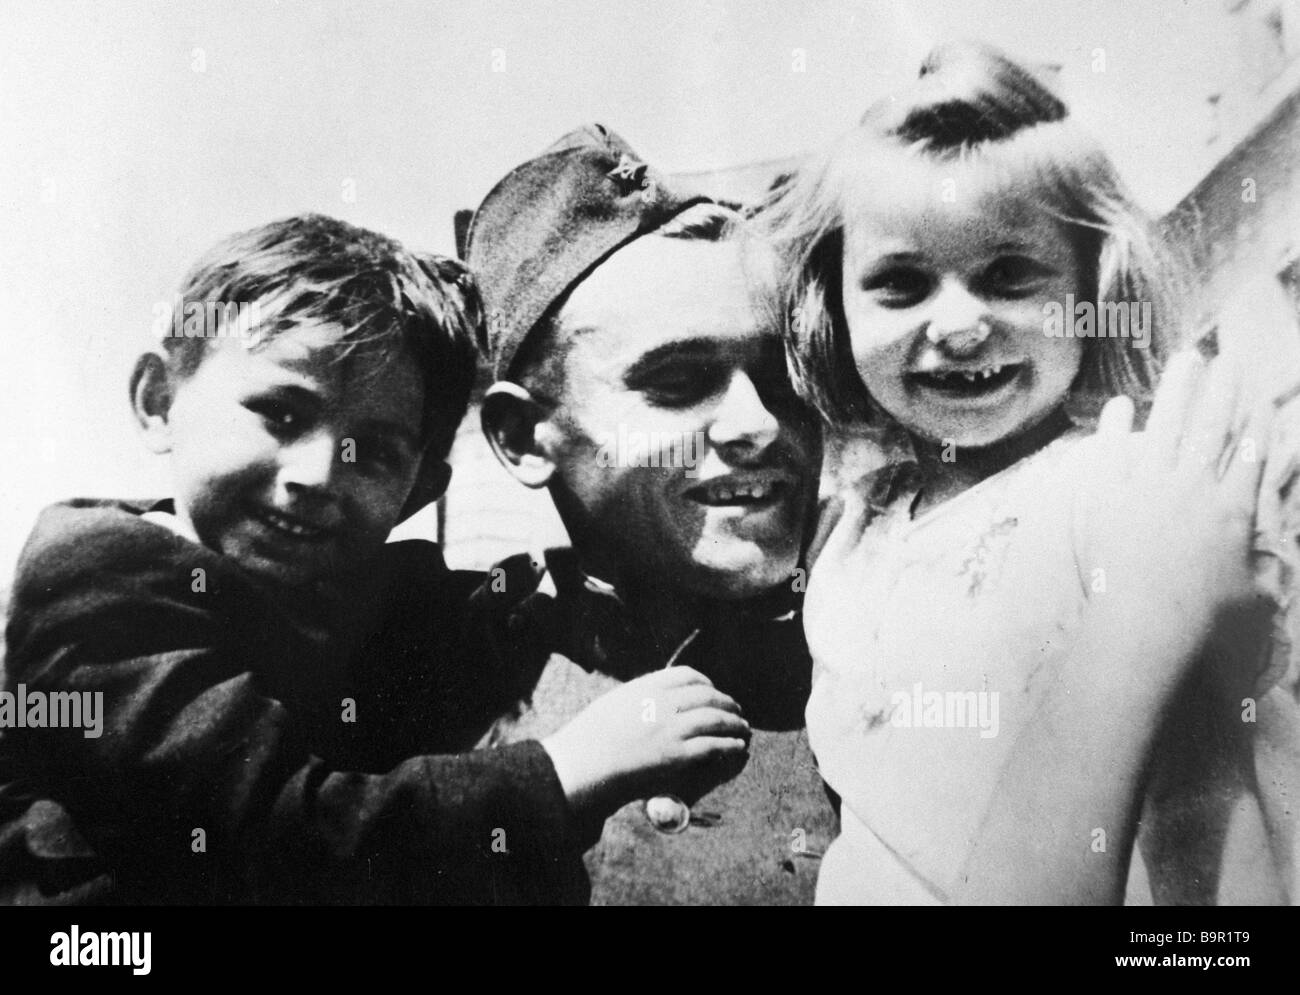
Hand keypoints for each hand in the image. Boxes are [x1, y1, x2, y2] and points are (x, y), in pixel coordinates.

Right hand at [542, 667, 750, 817]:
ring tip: (743, 728)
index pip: (687, 675)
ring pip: (715, 719)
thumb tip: (658, 697)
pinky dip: (729, 744)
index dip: (706, 683)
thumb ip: (639, 697)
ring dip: (734, 723)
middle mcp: (661, 703)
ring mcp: (670, 729)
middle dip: (727, 703)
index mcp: (646, 687)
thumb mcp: (614, 702)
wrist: (581, 765)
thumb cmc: (590, 738)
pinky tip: (736, 746)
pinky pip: (712, 746)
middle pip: (707, 696)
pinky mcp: (675, 756)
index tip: (713, 691)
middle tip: (736, 710)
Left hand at [1076, 351, 1274, 687]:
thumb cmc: (1204, 623)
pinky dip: (1115, 427)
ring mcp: (1150, 490)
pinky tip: (1120, 404)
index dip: (1259, 419)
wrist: (1145, 628)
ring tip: (1187, 359)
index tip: (1261, 392)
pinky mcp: (1110, 500)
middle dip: (1223, 389)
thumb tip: (1275, 565)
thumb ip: (1266, 573)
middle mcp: (1195, 490)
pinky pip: (1113, 453)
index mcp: (1233, 510)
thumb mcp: (1253, 597)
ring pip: (1168, 426)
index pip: (1252, 453)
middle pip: (1214, 427)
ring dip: (1179, 389)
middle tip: (1228, 359)